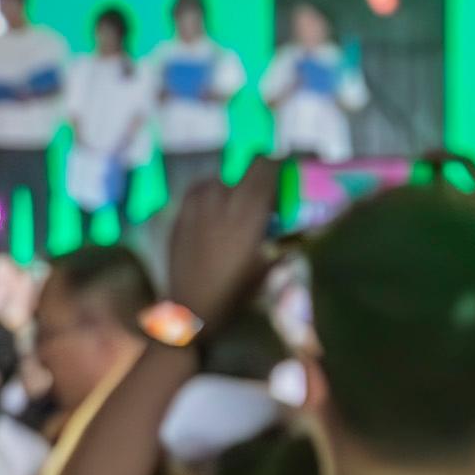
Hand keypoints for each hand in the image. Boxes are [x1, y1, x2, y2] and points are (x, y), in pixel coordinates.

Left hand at [158, 158, 292, 328]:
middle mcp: (222, 205)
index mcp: (248, 216)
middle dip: (257, 170)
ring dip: (230, 181)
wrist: (191, 310)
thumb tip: (296, 235)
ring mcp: (197, 209)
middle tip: (264, 182)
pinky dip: (208, 191)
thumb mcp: (266, 269)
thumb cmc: (234, 294)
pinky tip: (213, 204)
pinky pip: (195, 192)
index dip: (276, 164)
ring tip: (237, 196)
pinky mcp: (179, 217)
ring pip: (217, 177)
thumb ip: (280, 246)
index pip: (265, 170)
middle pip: (243, 168)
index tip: (284, 167)